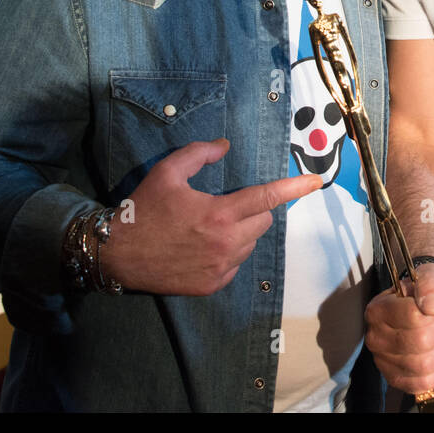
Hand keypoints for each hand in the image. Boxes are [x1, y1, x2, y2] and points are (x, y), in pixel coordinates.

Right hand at [99, 139, 321, 295]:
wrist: (117, 254)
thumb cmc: (142, 210)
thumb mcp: (167, 172)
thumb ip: (199, 154)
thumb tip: (224, 146)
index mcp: (219, 214)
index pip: (268, 198)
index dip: (294, 188)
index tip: (316, 182)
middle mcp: (226, 244)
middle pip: (262, 221)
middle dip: (253, 210)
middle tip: (225, 205)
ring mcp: (220, 268)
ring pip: (250, 244)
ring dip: (240, 232)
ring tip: (208, 227)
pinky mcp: (211, 286)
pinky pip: (235, 265)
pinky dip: (228, 254)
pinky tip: (203, 247)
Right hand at [364, 262, 433, 393]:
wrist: (428, 309)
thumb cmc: (427, 294)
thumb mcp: (431, 278)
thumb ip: (430, 285)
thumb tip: (431, 305)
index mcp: (378, 309)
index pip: (413, 318)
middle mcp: (375, 336)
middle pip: (420, 343)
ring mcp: (382, 360)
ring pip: (422, 367)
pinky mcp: (394, 377)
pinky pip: (421, 384)